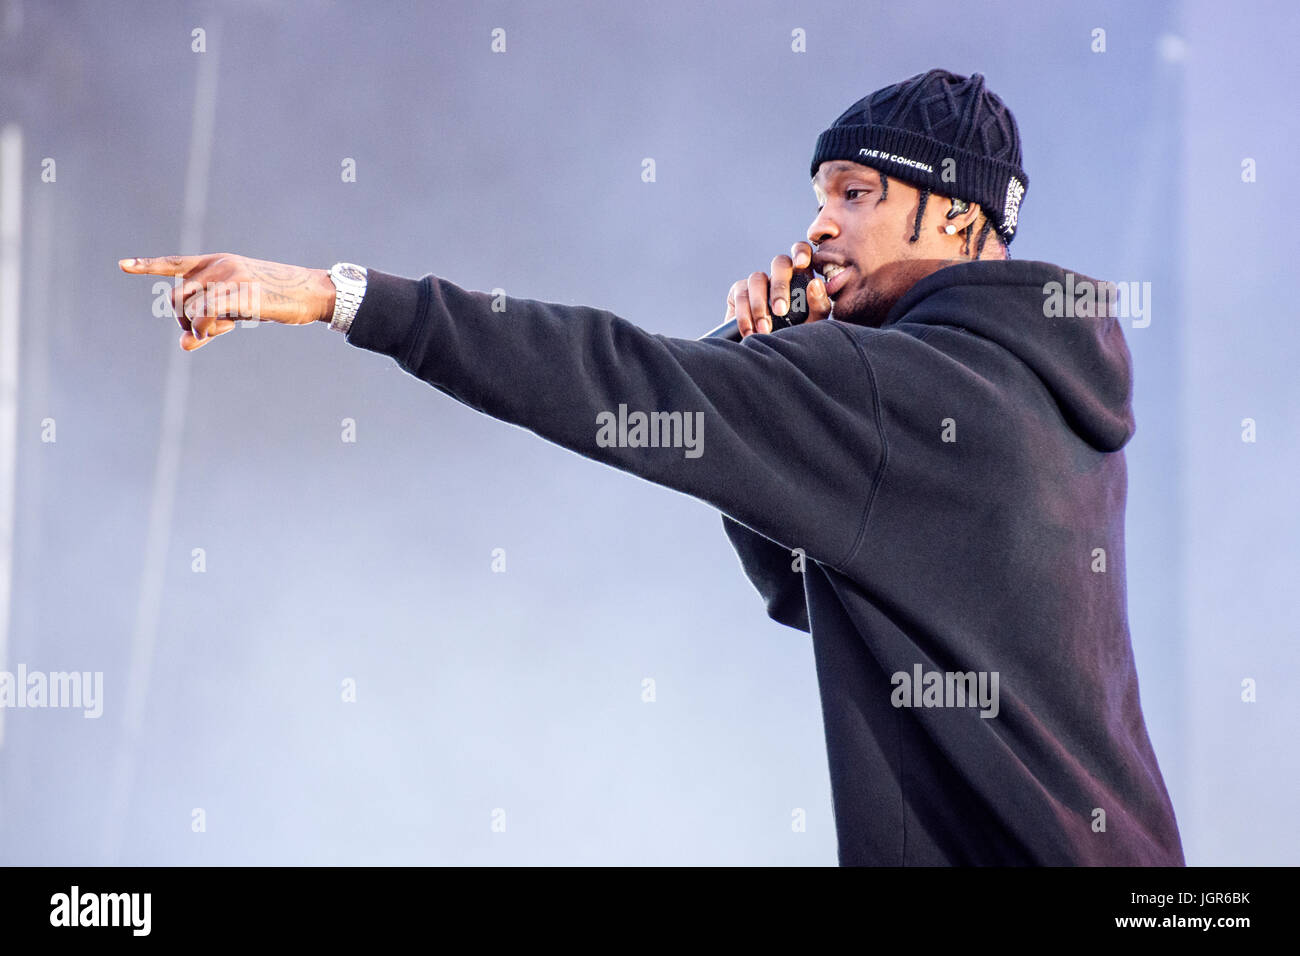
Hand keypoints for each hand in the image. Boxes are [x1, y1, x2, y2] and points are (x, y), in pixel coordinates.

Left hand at [118, 253, 335, 350]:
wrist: (310, 293)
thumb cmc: (275, 300)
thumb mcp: (237, 310)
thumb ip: (208, 324)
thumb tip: (184, 344)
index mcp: (216, 262)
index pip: (175, 263)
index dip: (148, 265)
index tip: (123, 265)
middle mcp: (218, 265)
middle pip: (177, 296)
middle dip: (183, 319)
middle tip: (209, 330)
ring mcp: (229, 276)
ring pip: (189, 307)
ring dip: (198, 327)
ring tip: (222, 328)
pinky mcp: (240, 291)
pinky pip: (205, 313)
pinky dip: (205, 326)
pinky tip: (224, 329)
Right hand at [724, 241, 831, 337]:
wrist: (768, 356)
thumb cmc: (794, 338)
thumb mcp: (811, 325)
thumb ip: (818, 306)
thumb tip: (815, 283)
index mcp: (801, 277)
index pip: (802, 253)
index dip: (801, 252)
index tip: (801, 264)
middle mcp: (779, 276)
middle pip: (779, 262)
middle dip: (780, 286)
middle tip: (781, 311)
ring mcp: (758, 283)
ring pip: (757, 278)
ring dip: (760, 304)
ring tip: (765, 329)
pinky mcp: (738, 293)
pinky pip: (740, 295)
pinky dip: (745, 315)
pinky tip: (751, 331)